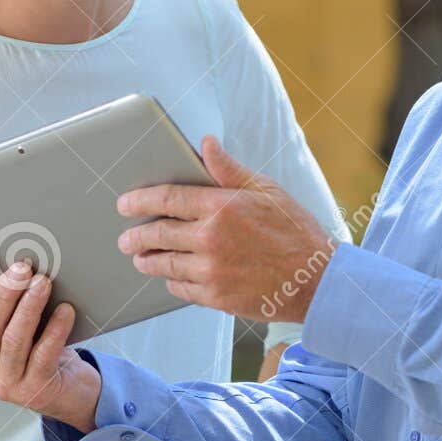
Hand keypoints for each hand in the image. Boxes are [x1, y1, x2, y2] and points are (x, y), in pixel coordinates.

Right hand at [0, 259, 100, 431]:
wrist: (65, 389)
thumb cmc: (35, 348)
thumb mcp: (10, 329)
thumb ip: (2, 306)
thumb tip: (7, 266)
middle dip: (5, 292)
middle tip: (22, 268)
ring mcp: (4, 386)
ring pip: (13, 339)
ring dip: (29, 306)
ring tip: (43, 282)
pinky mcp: (34, 391)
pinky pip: (44, 354)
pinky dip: (55, 329)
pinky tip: (66, 310)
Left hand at [116, 136, 337, 322]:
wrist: (317, 280)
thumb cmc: (295, 231)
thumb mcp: (266, 190)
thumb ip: (229, 169)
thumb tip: (205, 144)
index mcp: (222, 206)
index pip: (167, 198)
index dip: (140, 200)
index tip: (124, 204)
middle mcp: (211, 238)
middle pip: (157, 234)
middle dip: (136, 236)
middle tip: (126, 239)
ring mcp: (212, 270)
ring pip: (164, 265)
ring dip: (148, 261)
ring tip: (141, 258)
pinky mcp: (216, 297)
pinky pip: (180, 288)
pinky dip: (171, 281)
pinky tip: (171, 277)